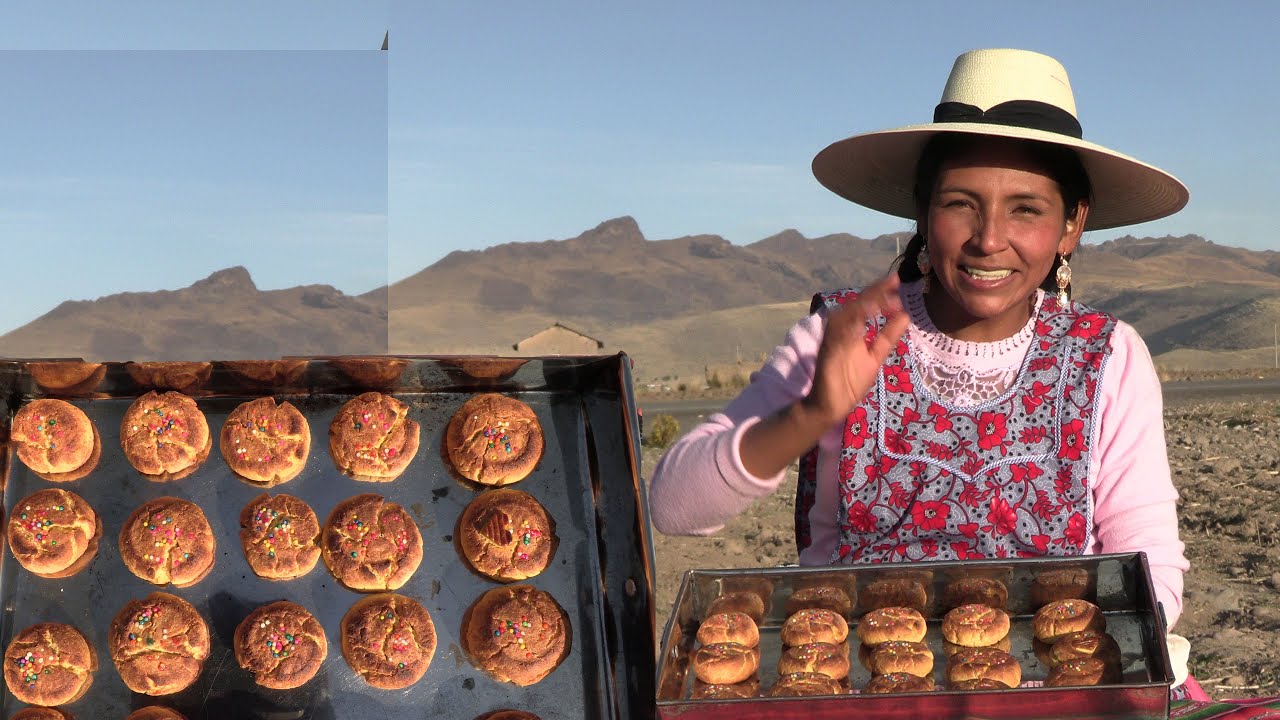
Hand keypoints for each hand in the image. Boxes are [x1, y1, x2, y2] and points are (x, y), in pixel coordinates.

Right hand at [802, 274, 909, 425]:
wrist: (830, 407)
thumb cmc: (850, 382)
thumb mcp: (875, 356)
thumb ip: (887, 336)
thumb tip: (905, 315)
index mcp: (853, 330)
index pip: (866, 305)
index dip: (880, 293)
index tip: (897, 281)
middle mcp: (842, 330)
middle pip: (857, 305)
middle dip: (874, 294)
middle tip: (893, 282)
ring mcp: (833, 340)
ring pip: (847, 316)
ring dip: (863, 306)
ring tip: (881, 298)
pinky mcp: (827, 353)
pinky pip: (837, 336)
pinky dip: (849, 327)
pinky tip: (862, 322)